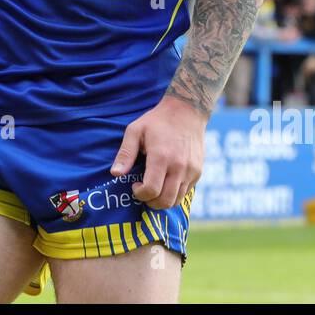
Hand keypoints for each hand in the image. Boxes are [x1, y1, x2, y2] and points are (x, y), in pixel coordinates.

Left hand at [110, 96, 206, 210]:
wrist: (187, 111)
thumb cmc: (157, 121)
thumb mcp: (135, 131)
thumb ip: (125, 153)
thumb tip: (115, 174)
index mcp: (161, 157)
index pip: (151, 190)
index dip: (140, 194)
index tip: (135, 186)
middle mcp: (179, 166)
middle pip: (165, 200)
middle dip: (150, 202)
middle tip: (144, 192)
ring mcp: (191, 170)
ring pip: (176, 199)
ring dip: (163, 200)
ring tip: (155, 187)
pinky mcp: (198, 172)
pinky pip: (185, 192)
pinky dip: (174, 193)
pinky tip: (166, 181)